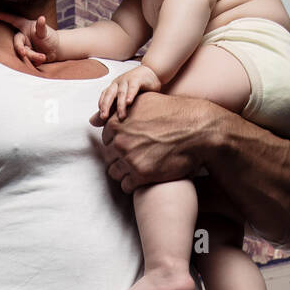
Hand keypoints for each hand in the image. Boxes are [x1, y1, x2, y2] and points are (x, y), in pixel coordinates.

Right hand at [0, 11, 59, 65]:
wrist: (55, 50)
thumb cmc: (49, 37)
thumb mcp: (45, 32)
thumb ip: (41, 27)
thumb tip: (42, 18)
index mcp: (25, 27)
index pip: (15, 21)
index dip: (6, 17)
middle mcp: (23, 37)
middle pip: (17, 43)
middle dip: (20, 49)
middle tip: (23, 53)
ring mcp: (24, 46)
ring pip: (24, 53)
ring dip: (33, 56)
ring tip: (43, 57)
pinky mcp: (27, 56)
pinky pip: (28, 60)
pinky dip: (35, 61)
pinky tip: (41, 59)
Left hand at [91, 91, 228, 195]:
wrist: (198, 130)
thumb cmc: (174, 113)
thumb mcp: (145, 103)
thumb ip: (117, 110)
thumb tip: (91, 120)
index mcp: (117, 122)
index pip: (106, 139)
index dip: (118, 142)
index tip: (131, 144)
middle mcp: (120, 140)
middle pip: (108, 157)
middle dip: (120, 158)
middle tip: (136, 157)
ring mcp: (129, 158)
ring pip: (114, 173)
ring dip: (124, 172)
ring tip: (138, 169)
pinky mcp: (141, 175)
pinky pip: (126, 186)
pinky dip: (132, 184)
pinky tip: (143, 179)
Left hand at [96, 64, 161, 121]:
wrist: (152, 72)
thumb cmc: (138, 87)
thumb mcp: (123, 99)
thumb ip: (110, 110)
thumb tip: (93, 122)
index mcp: (113, 88)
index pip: (104, 97)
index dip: (101, 106)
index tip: (101, 118)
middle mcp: (118, 83)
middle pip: (109, 94)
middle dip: (105, 106)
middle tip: (104, 117)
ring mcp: (127, 80)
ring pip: (121, 93)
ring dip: (120, 105)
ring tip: (121, 116)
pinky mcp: (137, 79)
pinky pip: (132, 87)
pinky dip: (130, 95)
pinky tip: (129, 102)